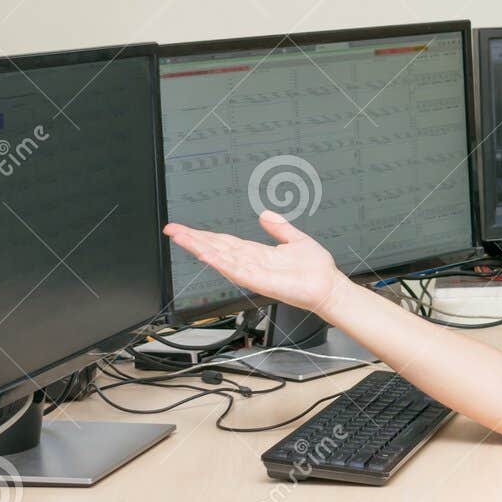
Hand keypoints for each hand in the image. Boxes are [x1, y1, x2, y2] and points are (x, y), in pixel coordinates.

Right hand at [164, 211, 344, 315]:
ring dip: (200, 248)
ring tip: (182, 238)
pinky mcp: (261, 282)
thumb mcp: (296, 240)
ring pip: (221, 258)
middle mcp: (252, 263)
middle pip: (216, 248)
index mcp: (257, 253)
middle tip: (173, 230)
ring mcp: (254, 273)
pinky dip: (221, 263)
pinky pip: (237, 271)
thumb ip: (280, 228)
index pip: (224, 242)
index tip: (184, 228)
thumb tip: (266, 214)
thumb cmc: (316, 270)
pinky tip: (206, 255)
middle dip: (194, 240)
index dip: (204, 235)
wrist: (329, 288)